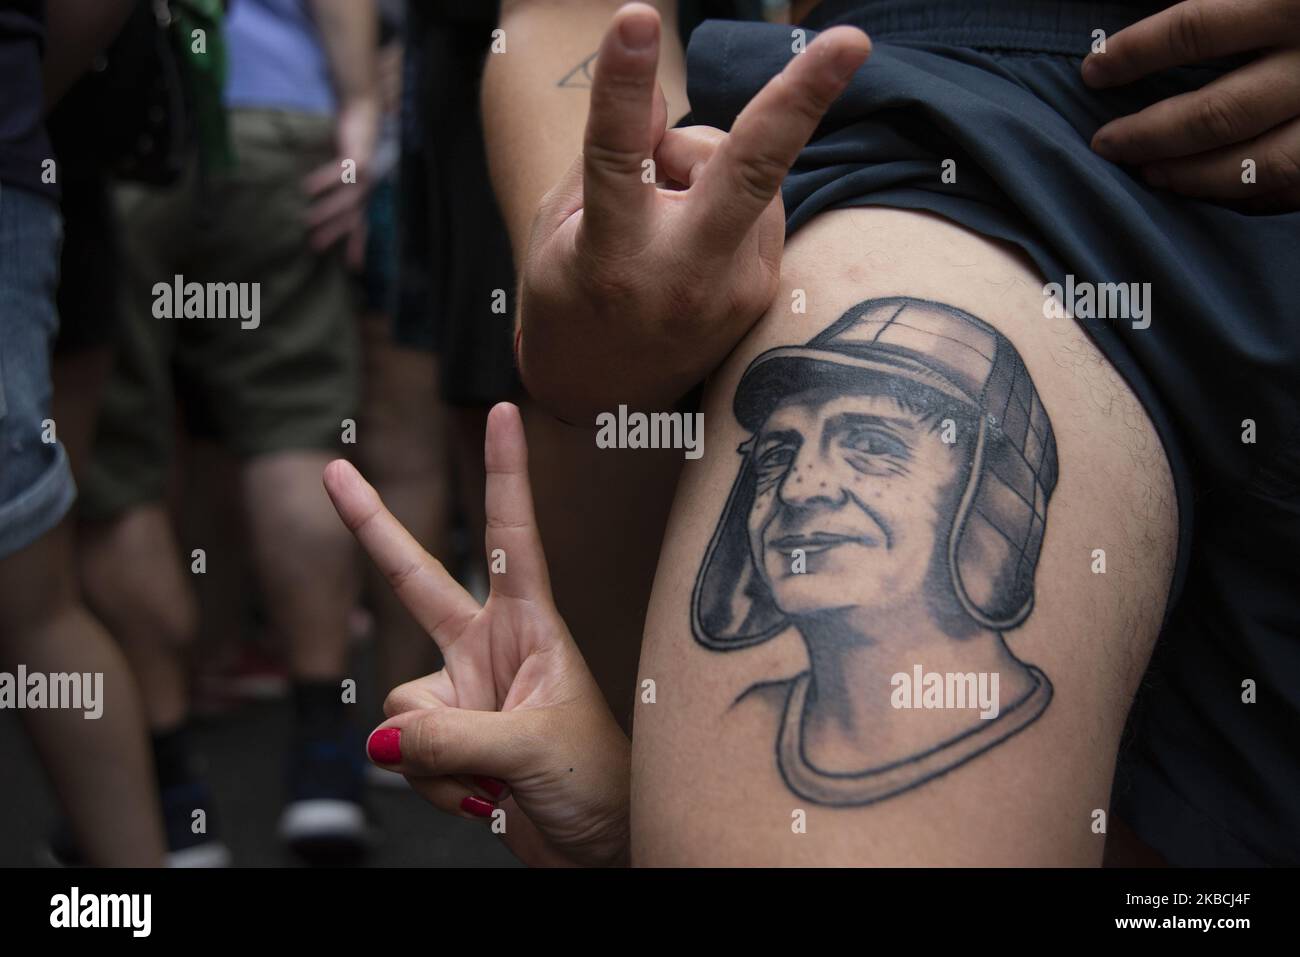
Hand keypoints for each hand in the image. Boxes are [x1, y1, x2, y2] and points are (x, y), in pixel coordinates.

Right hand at [303, 95, 380, 267]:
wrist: (365, 110)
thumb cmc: (352, 141)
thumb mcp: (344, 168)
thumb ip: (336, 187)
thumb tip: (311, 200)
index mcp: (367, 193)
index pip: (364, 224)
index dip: (359, 245)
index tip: (354, 268)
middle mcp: (370, 188)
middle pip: (354, 217)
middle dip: (336, 233)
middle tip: (314, 246)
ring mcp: (367, 174)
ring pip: (348, 199)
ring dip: (328, 211)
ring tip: (306, 221)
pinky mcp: (358, 157)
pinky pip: (340, 173)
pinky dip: (324, 181)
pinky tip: (306, 188)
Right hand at [323, 403, 630, 866]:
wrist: (597, 845)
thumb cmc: (598, 780)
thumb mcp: (535, 748)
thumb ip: (456, 738)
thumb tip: (383, 737)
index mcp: (530, 625)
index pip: (512, 535)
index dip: (505, 473)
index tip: (505, 411)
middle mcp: (487, 648)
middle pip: (415, 582)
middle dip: (373, 529)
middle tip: (331, 471)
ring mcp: (461, 693)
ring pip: (401, 708)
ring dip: (438, 755)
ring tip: (496, 778)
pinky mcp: (443, 741)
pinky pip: (402, 752)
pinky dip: (434, 783)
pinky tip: (480, 797)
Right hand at [518, 2, 871, 420]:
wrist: (601, 399)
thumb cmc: (569, 295)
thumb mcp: (562, 223)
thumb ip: (611, 152)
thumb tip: (662, 96)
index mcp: (612, 256)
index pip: (615, 154)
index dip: (623, 85)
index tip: (632, 17)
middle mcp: (683, 277)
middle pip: (750, 172)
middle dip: (803, 99)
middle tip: (852, 40)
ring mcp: (734, 291)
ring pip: (747, 169)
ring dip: (708, 163)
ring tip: (660, 212)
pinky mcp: (762, 294)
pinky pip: (758, 204)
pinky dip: (727, 194)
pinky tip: (690, 232)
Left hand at [1084, 0, 1299, 209]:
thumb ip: (1222, 6)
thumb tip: (1143, 38)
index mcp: (1291, 2)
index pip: (1196, 30)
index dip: (1136, 52)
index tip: (1093, 70)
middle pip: (1220, 114)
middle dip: (1151, 135)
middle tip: (1106, 144)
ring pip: (1260, 164)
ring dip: (1195, 177)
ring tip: (1152, 174)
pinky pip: (1294, 187)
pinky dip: (1248, 196)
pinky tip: (1211, 190)